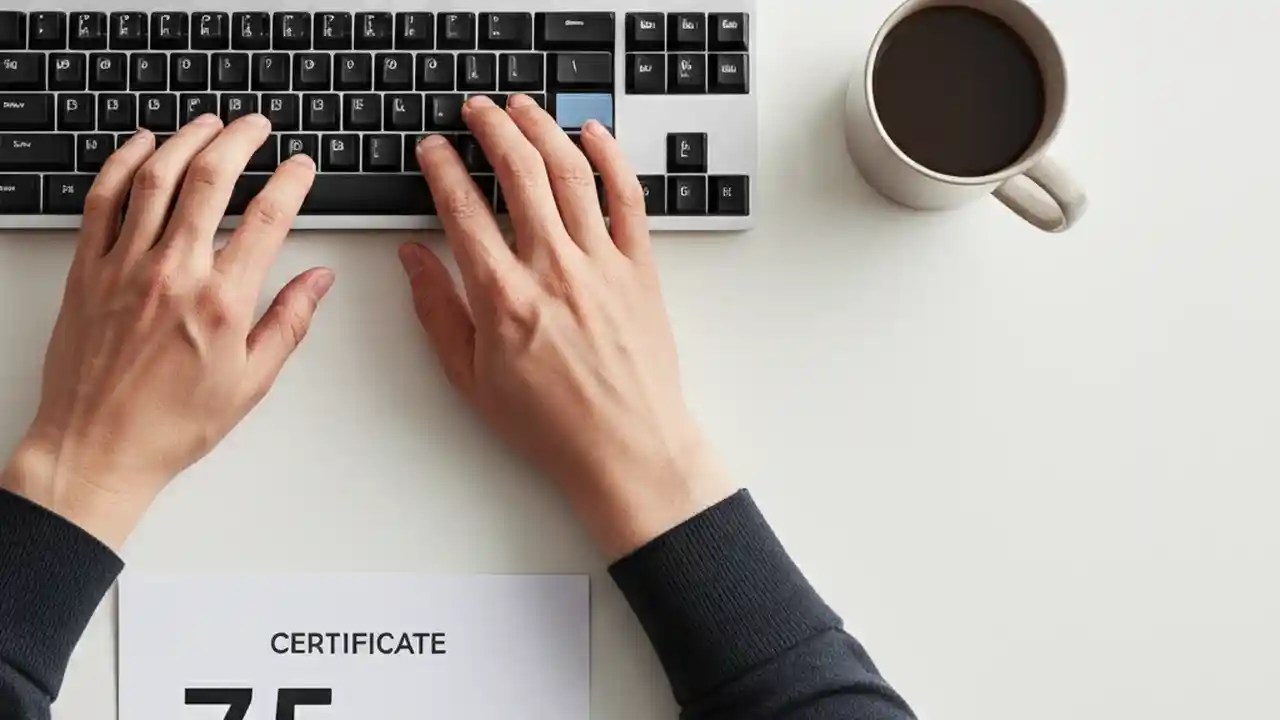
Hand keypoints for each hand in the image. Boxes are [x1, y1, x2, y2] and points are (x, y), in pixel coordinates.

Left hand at [1, 114, 332, 549]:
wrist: (95, 450)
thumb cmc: (171, 426)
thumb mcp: (251, 381)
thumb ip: (289, 322)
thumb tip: (319, 280)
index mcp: (221, 302)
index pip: (266, 219)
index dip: (290, 182)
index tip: (301, 166)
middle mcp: (172, 273)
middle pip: (210, 180)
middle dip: (240, 140)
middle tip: (256, 125)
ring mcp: (123, 267)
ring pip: (156, 177)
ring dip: (186, 139)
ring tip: (208, 123)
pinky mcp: (86, 271)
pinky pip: (103, 200)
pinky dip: (123, 163)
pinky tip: (140, 147)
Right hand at [400, 95, 734, 558]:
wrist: (627, 448)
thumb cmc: (551, 424)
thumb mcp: (471, 377)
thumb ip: (438, 310)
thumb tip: (412, 257)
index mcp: (503, 297)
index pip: (462, 208)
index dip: (442, 166)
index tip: (432, 147)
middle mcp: (553, 269)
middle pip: (519, 172)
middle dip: (491, 128)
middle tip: (476, 109)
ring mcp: (601, 264)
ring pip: (571, 172)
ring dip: (543, 128)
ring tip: (523, 107)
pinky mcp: (640, 268)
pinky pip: (627, 198)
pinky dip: (611, 158)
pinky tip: (593, 134)